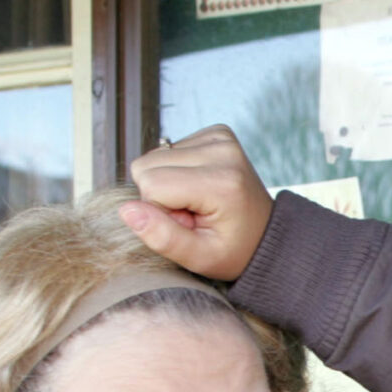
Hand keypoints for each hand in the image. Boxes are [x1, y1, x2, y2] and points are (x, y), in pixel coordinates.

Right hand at [121, 125, 274, 280]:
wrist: (264, 235)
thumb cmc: (234, 250)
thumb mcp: (199, 258)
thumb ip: (162, 237)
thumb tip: (126, 210)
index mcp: (222, 182)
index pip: (152, 185)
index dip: (160, 211)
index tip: (188, 224)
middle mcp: (223, 151)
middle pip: (147, 166)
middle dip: (161, 196)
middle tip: (194, 214)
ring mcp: (221, 138)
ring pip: (154, 156)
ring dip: (169, 184)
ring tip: (199, 202)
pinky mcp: (217, 133)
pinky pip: (170, 149)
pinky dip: (179, 171)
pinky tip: (202, 187)